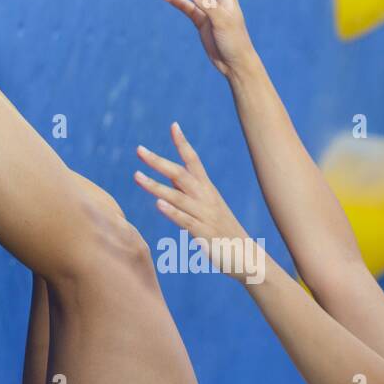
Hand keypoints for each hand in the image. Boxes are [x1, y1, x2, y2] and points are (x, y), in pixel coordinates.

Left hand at [134, 123, 264, 283]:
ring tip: (136, 176)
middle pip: (180, 174)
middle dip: (158, 161)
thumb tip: (167, 185)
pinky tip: (158, 204)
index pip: (194, 161)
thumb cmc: (225, 233)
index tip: (174, 125)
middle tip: (139, 150)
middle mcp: (206, 198)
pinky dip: (171, 211)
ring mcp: (205, 215)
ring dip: (155, 185)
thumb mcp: (207, 209)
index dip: (183, 144)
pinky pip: (185, 220)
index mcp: (208, 190)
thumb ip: (188, 197)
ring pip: (177, 196)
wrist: (247, 257)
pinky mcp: (203, 234)